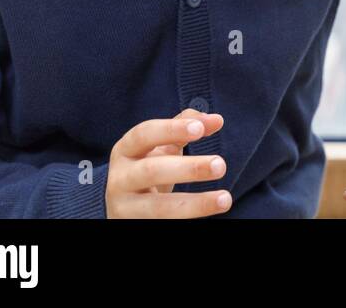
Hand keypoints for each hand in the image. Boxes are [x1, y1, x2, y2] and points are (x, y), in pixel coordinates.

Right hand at [105, 108, 229, 217]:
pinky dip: (186, 221)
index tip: (200, 129)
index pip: (144, 134)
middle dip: (189, 168)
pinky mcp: (133, 226)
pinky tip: (210, 216)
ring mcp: (125, 207)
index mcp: (125, 150)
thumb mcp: (161, 145)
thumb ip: (186, 127)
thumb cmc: (147, 165)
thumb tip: (217, 120)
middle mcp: (120, 178)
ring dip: (195, 204)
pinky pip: (162, 224)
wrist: (123, 205)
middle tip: (221, 165)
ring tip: (225, 199)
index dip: (171, 130)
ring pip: (158, 207)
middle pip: (152, 171)